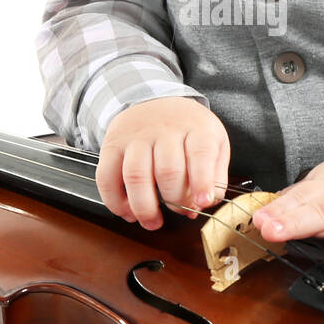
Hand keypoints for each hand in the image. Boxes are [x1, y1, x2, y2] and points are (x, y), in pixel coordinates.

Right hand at [95, 97, 229, 228]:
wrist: (155, 101)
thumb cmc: (187, 128)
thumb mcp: (213, 141)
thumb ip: (215, 173)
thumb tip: (207, 202)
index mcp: (196, 128)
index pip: (200, 153)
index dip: (202, 181)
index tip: (202, 202)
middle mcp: (164, 130)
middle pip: (167, 170)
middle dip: (174, 201)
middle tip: (180, 212)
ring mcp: (136, 137)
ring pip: (136, 176)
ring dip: (144, 207)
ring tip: (152, 222)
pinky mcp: (112, 145)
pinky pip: (107, 177)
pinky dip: (115, 201)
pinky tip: (127, 212)